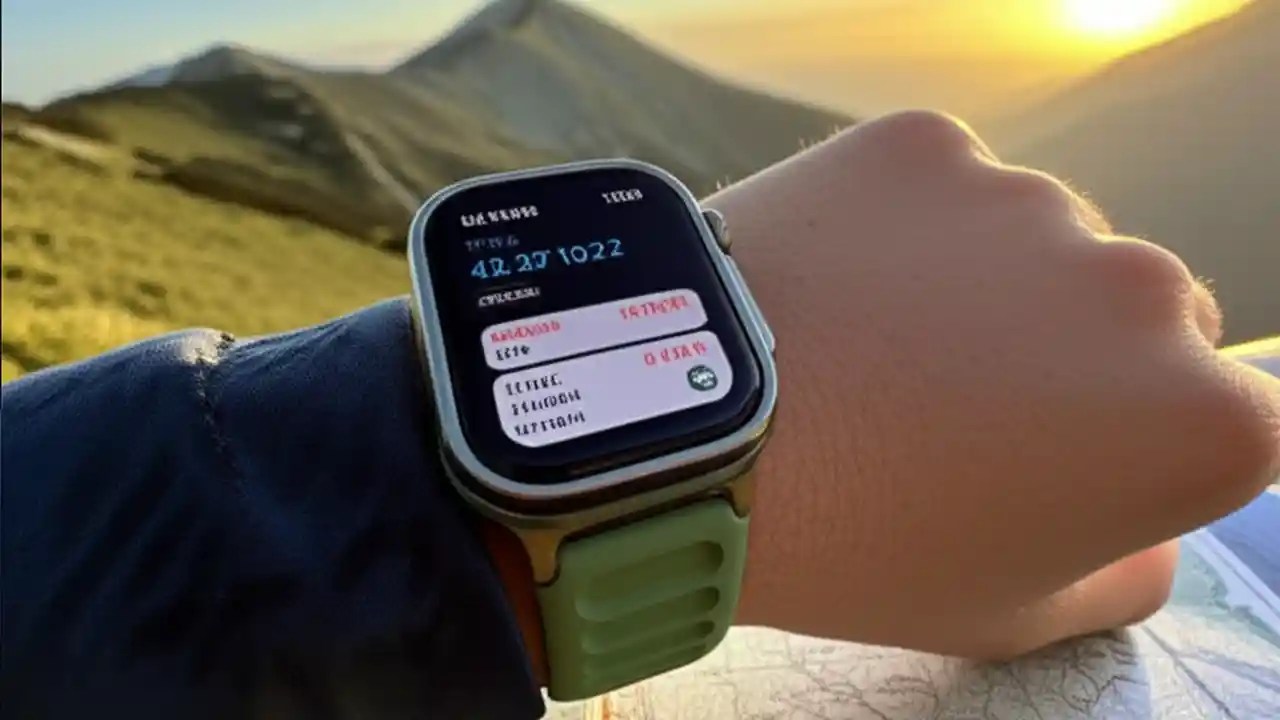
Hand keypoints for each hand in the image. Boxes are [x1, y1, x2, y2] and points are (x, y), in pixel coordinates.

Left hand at [711, 111, 1279, 658]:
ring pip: (1041, 244)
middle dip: (1079, 360)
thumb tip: (1148, 520)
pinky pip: (943, 191)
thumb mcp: (1012, 615)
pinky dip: (906, 231)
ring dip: (991, 288)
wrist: (688, 440)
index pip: (1223, 419)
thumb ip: (1125, 571)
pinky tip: (838, 289)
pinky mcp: (929, 144)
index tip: (1055, 463)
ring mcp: (1030, 201)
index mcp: (1193, 421)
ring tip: (878, 349)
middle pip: (1144, 320)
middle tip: (959, 408)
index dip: (1136, 447)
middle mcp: (1142, 290)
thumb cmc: (853, 548)